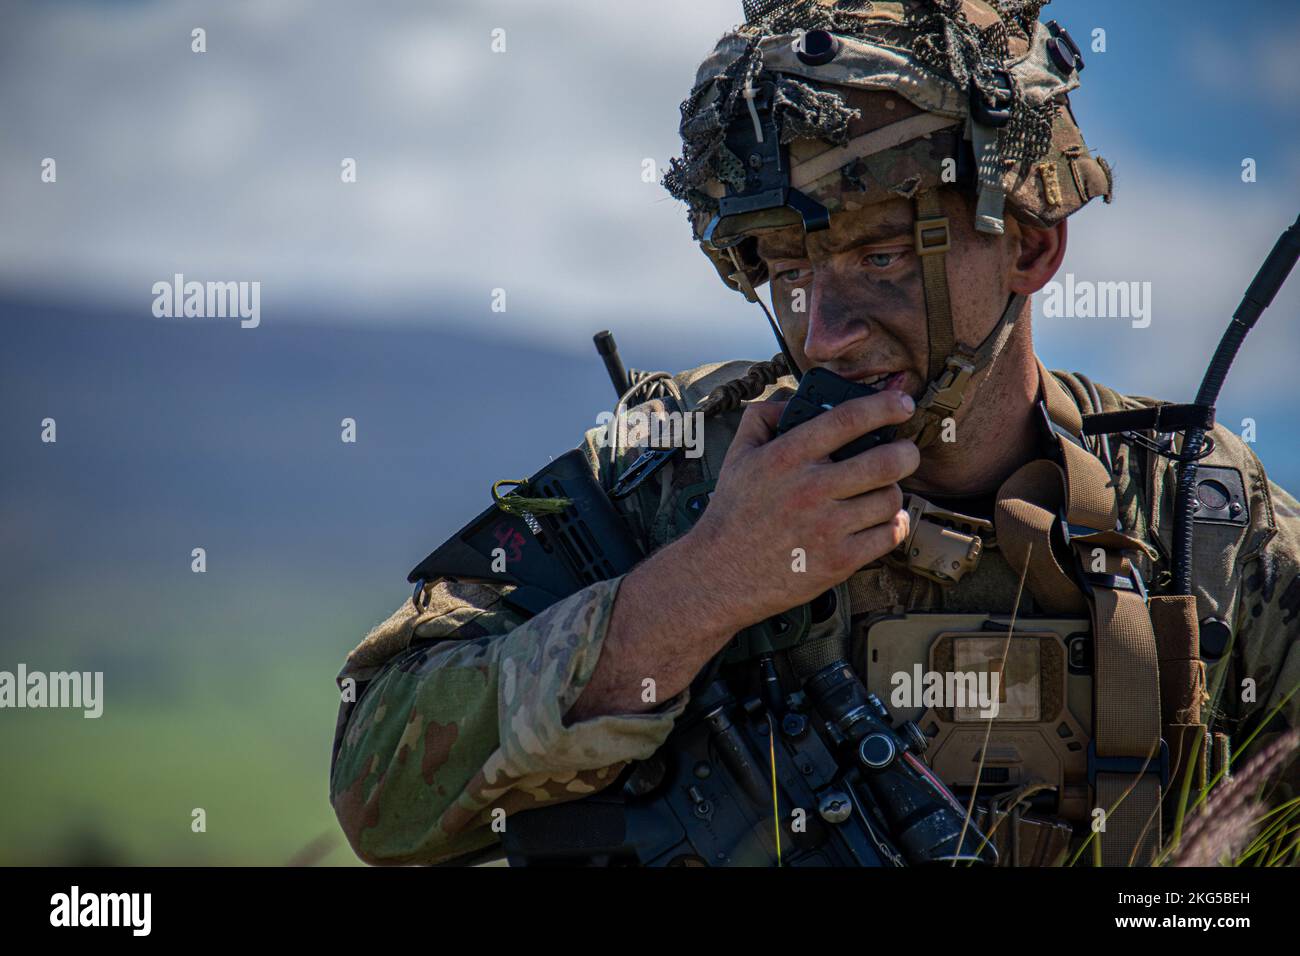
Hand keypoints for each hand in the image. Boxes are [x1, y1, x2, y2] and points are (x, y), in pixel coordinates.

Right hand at [683, 389, 918, 630]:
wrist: (720, 573)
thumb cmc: (732, 514)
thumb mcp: (737, 455)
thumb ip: (763, 418)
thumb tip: (794, 399)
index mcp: (786, 457)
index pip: (847, 419)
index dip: (884, 406)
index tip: (902, 404)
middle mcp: (809, 489)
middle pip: (885, 461)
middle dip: (907, 453)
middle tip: (905, 454)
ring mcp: (826, 527)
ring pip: (890, 499)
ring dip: (893, 492)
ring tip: (881, 492)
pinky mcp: (838, 561)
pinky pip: (888, 535)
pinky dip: (893, 526)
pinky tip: (882, 521)